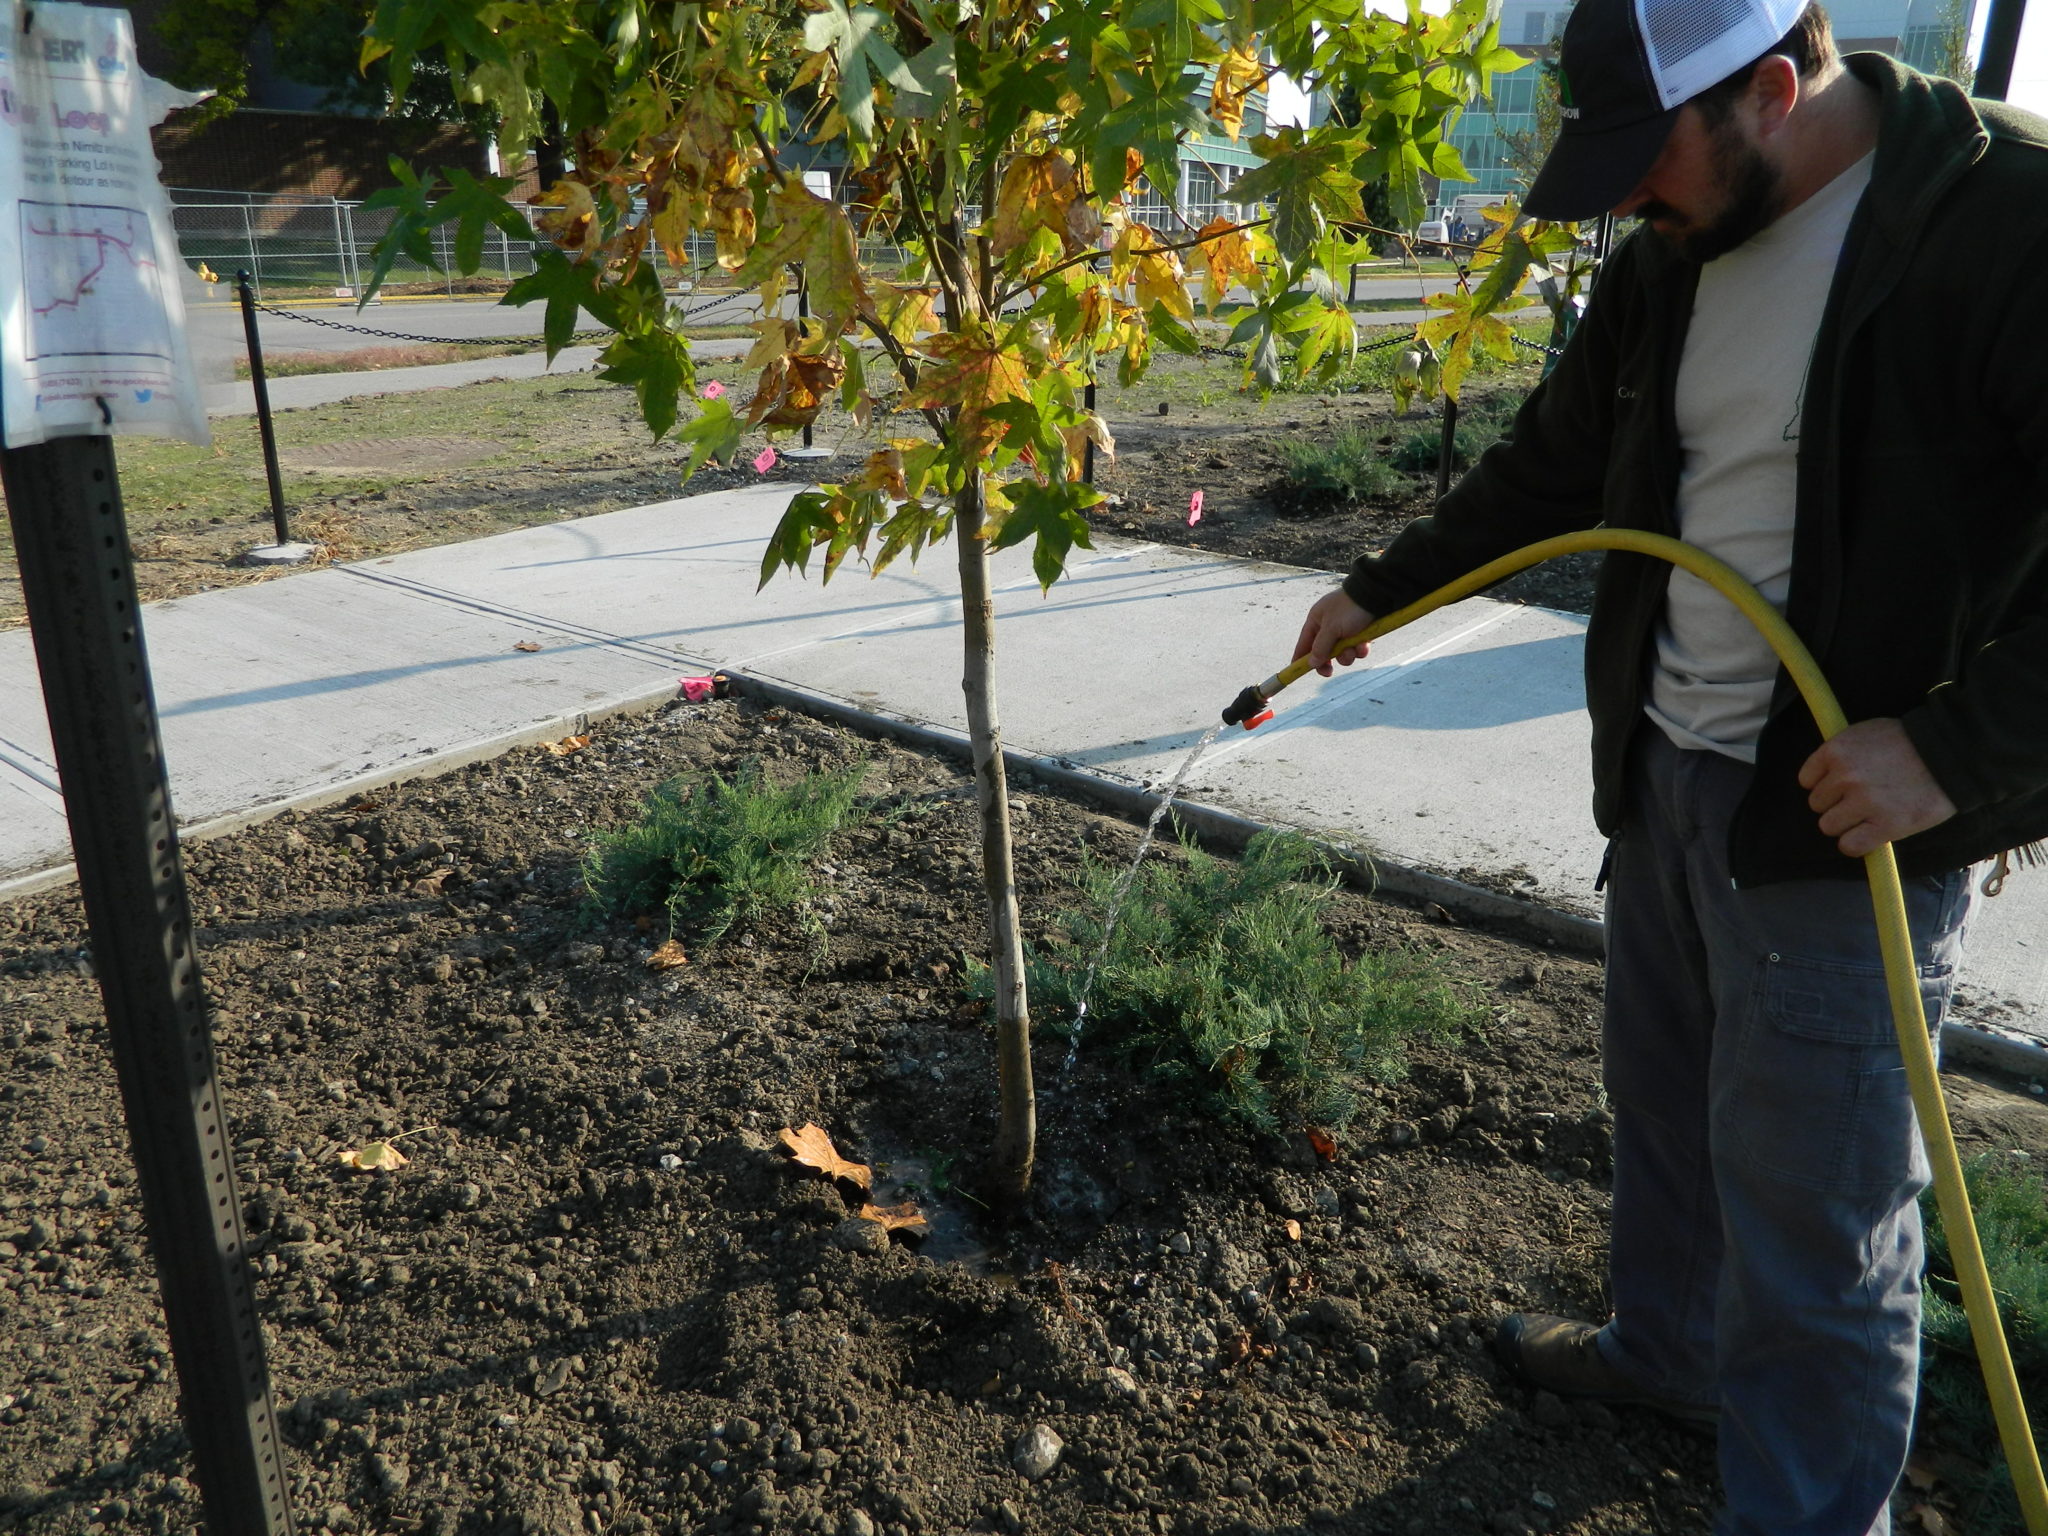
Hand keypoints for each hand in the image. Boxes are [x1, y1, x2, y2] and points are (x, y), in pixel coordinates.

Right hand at [1293, 589, 1376, 677]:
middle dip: (1328, 661)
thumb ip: (1320, 647)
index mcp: (1316, 620)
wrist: (1377, 595)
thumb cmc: (1349, 608)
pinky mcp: (1360, 633)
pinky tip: (1365, 645)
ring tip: (1353, 648)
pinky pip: (1356, 648)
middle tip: (1329, 672)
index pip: (1304, 643)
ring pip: (1342, 652)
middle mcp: (1329, 626)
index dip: (1300, 657)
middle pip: (1323, 651)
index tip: (1297, 670)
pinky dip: (1360, 649)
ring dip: (1347, 654)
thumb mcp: (1331, 628)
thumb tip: (1311, 663)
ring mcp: (1345, 630)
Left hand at [1797, 718, 1956, 858]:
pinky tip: (1871, 834)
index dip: (1824, 784)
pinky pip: (1850, 845)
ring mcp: (1864, 802)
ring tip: (1869, 815)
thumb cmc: (1909, 741)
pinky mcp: (1886, 825)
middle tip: (1861, 799)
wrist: (1951, 752)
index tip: (1841, 786)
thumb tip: (1823, 776)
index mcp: (1836, 750)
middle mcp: (1845, 777)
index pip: (1807, 780)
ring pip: (1829, 826)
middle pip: (1817, 804)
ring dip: (1846, 824)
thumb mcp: (1866, 733)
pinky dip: (1857, 843)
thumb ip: (1842, 754)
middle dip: (1836, 804)